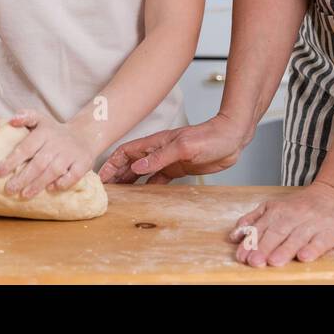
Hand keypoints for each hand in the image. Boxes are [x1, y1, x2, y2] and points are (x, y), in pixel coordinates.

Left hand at [0, 111, 94, 198]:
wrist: (84, 135)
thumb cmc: (54, 132)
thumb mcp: (41, 119)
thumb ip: (26, 117)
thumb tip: (11, 120)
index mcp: (45, 132)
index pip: (26, 147)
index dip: (12, 160)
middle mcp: (58, 142)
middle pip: (39, 162)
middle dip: (23, 177)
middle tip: (9, 189)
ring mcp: (72, 153)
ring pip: (54, 170)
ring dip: (39, 183)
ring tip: (24, 194)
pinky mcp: (83, 163)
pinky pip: (74, 175)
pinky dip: (63, 182)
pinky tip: (51, 189)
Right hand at [98, 113, 249, 183]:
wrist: (231, 139)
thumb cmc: (209, 137)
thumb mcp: (184, 147)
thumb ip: (159, 157)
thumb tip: (137, 167)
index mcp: (155, 143)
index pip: (125, 152)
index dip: (111, 163)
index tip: (102, 177)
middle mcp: (157, 151)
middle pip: (130, 163)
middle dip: (116, 175)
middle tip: (106, 191)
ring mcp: (167, 160)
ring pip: (141, 173)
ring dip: (130, 182)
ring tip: (119, 195)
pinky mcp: (177, 169)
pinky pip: (157, 180)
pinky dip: (148, 187)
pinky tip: (143, 196)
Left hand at [229, 180, 333, 266]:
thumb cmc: (302, 205)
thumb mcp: (275, 206)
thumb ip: (255, 219)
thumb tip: (234, 236)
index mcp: (278, 210)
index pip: (261, 228)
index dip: (251, 242)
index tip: (241, 256)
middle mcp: (293, 216)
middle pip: (276, 232)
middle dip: (264, 247)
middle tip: (254, 261)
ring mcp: (312, 224)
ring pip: (296, 237)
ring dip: (284, 250)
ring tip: (273, 262)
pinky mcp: (331, 231)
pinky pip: (321, 241)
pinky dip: (312, 249)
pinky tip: (304, 257)